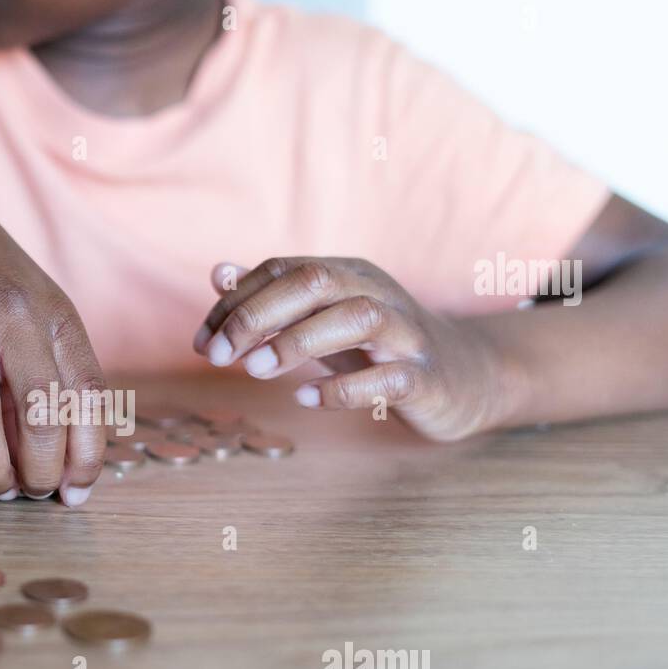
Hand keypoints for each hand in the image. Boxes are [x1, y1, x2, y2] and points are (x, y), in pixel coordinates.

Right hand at [0, 169, 106, 504]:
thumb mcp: (33, 309)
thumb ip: (53, 369)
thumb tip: (67, 455)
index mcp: (58, 316)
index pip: (89, 397)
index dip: (87, 454)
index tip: (77, 493)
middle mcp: (18, 320)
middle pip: (43, 415)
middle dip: (42, 472)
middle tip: (36, 496)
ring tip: (0, 492)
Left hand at [193, 257, 506, 440]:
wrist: (464, 376)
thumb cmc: (379, 346)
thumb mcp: (322, 317)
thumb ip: (273, 297)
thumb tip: (218, 273)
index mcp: (349, 274)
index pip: (284, 270)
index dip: (237, 301)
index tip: (202, 340)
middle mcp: (378, 293)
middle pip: (317, 282)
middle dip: (259, 315)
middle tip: (219, 355)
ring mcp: (406, 334)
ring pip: (356, 318)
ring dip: (298, 341)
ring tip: (257, 370)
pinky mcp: (424, 377)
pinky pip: (387, 378)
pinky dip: (343, 388)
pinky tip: (306, 398)